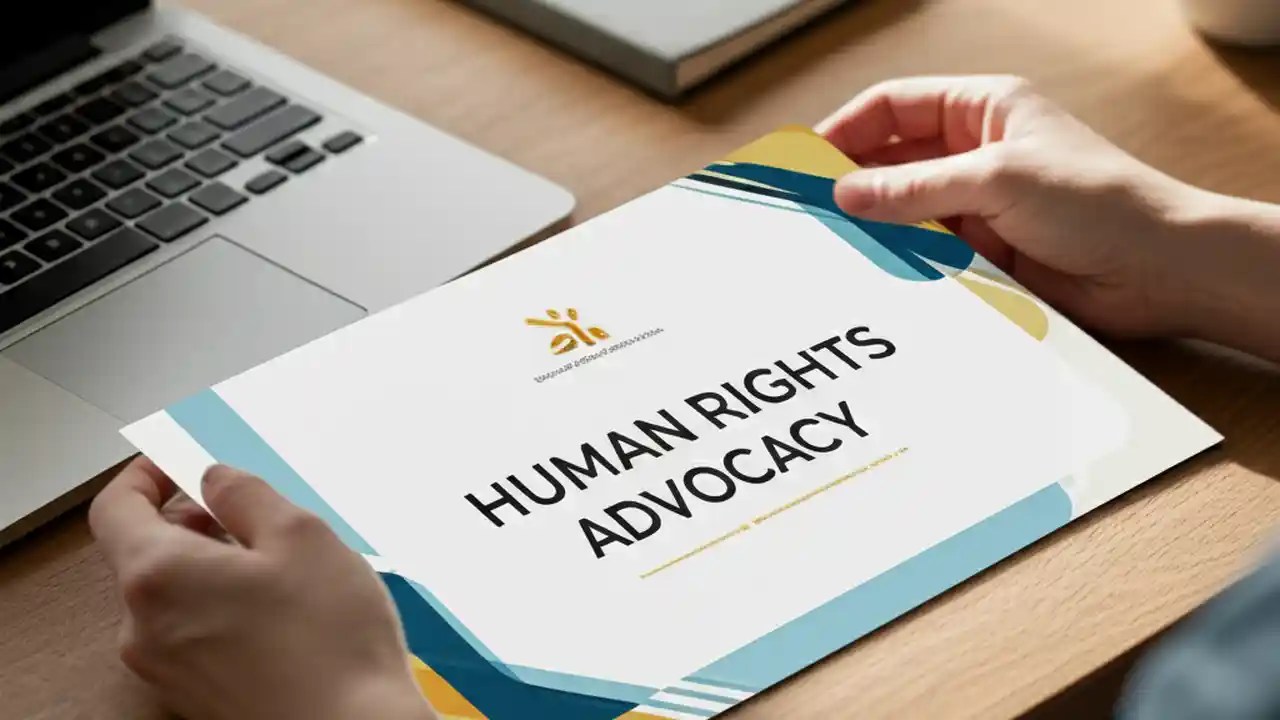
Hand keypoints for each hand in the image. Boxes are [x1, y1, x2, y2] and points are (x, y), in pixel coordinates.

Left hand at [89, 457, 437, 719]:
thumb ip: (246, 495)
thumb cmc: (330, 641)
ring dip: (215, 565)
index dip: (144, 476)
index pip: (115, 509)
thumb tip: (215, 480)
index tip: (177, 463)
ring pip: (175, 594)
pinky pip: (194, 632)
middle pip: (147, 552)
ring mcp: (167, 668)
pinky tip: (283, 610)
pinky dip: (224, 607)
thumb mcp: (301, 535)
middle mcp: (145, 627)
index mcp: (158, 575)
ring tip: (284, 566)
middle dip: (194, 522)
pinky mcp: (195, 694)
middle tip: (254, 512)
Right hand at [817, 75, 1279, 354]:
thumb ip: (915, 188)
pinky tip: (879, 270)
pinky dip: (903, 259)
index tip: (806, 161)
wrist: (1158, 269)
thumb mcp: (997, 180)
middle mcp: (978, 151)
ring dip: (877, 225)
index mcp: (985, 108)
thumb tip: (847, 194)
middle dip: (853, 181)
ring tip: (836, 244)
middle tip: (807, 209)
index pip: (896, 106)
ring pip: (906, 209)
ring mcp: (979, 203)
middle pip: (894, 158)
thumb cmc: (1099, 202)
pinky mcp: (984, 251)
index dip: (848, 129)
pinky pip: (927, 250)